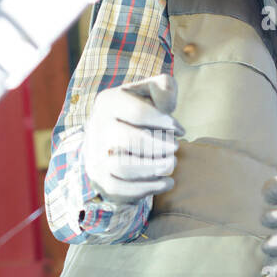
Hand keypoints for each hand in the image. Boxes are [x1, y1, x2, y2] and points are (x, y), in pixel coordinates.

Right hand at [81, 74, 184, 202]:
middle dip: (159, 147)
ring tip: (171, 165)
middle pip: (129, 140)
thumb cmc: (138, 112)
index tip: (181, 131)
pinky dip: (147, 189)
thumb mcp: (150, 92)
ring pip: (123, 167)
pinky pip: (120, 189)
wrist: (110, 137)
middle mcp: (96, 128)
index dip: (165, 123)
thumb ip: (164, 87)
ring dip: (153, 168)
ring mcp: (95, 155)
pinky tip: (166, 183)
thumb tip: (168, 106)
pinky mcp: (99, 179)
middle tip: (176, 149)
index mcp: (108, 102)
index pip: (138, 113)